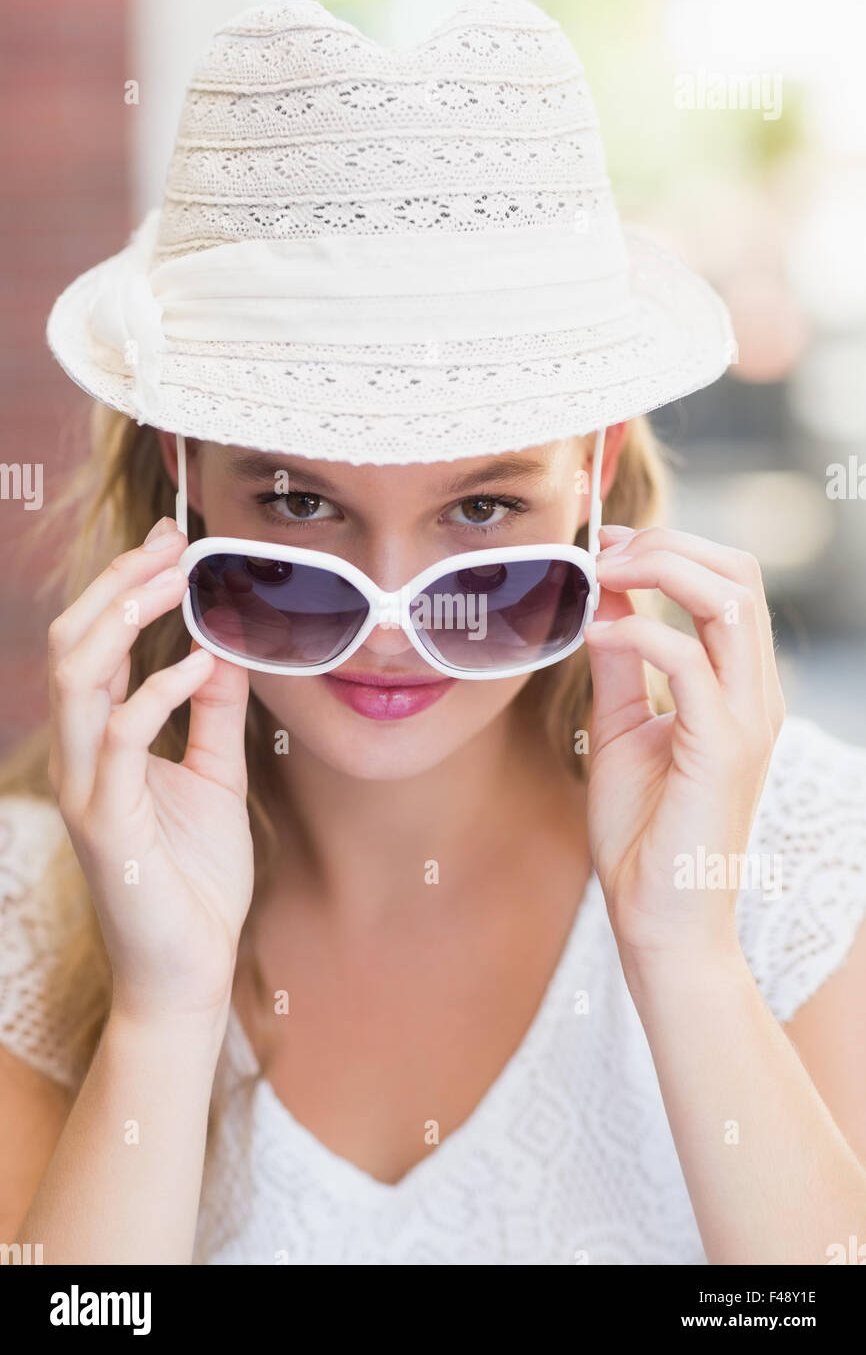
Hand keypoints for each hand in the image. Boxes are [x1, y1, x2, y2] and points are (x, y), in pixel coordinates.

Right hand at [47, 516, 253, 1020]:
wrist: (190, 969)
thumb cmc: (197, 878)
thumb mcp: (216, 777)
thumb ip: (214, 715)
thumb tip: (223, 647)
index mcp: (99, 742)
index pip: (95, 642)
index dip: (127, 585)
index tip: (173, 541)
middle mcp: (79, 756)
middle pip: (70, 642)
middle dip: (119, 584)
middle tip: (172, 544)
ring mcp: (86, 788)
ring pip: (74, 676)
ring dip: (123, 618)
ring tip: (174, 583)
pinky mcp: (106, 822)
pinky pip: (118, 737)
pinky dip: (155, 689)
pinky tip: (198, 665)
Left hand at [584, 525, 785, 968]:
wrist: (660, 920)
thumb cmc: (644, 833)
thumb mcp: (621, 728)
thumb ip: (622, 664)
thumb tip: (607, 600)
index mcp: (738, 687)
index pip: (729, 582)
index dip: (670, 548)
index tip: (607, 547)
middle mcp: (755, 695)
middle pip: (738, 573)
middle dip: (667, 544)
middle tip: (603, 552)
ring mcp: (747, 719)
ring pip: (729, 600)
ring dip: (660, 570)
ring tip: (602, 576)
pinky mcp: (724, 748)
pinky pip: (689, 661)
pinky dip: (638, 634)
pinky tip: (597, 637)